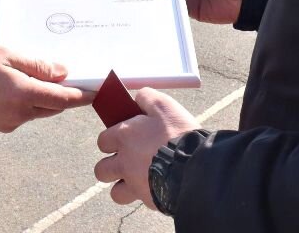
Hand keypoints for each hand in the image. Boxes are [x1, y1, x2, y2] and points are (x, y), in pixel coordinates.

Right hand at [0, 46, 91, 132]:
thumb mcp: (9, 56)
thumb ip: (38, 66)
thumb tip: (63, 73)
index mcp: (25, 95)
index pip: (63, 99)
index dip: (82, 96)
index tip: (97, 92)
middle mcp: (21, 113)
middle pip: (53, 107)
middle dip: (62, 95)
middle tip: (66, 79)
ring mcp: (10, 122)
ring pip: (38, 112)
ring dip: (43, 99)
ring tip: (35, 79)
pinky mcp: (1, 126)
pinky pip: (23, 115)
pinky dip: (27, 104)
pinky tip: (16, 89)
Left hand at [94, 88, 198, 207]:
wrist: (196, 165)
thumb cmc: (179, 133)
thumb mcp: (164, 105)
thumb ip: (147, 98)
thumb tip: (138, 98)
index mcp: (124, 137)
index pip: (103, 140)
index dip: (112, 139)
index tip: (124, 137)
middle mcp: (124, 162)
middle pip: (102, 169)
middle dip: (111, 165)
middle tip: (127, 160)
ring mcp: (134, 184)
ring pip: (116, 192)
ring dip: (123, 186)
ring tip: (138, 179)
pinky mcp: (149, 200)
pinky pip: (140, 200)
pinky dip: (145, 194)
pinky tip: (158, 185)